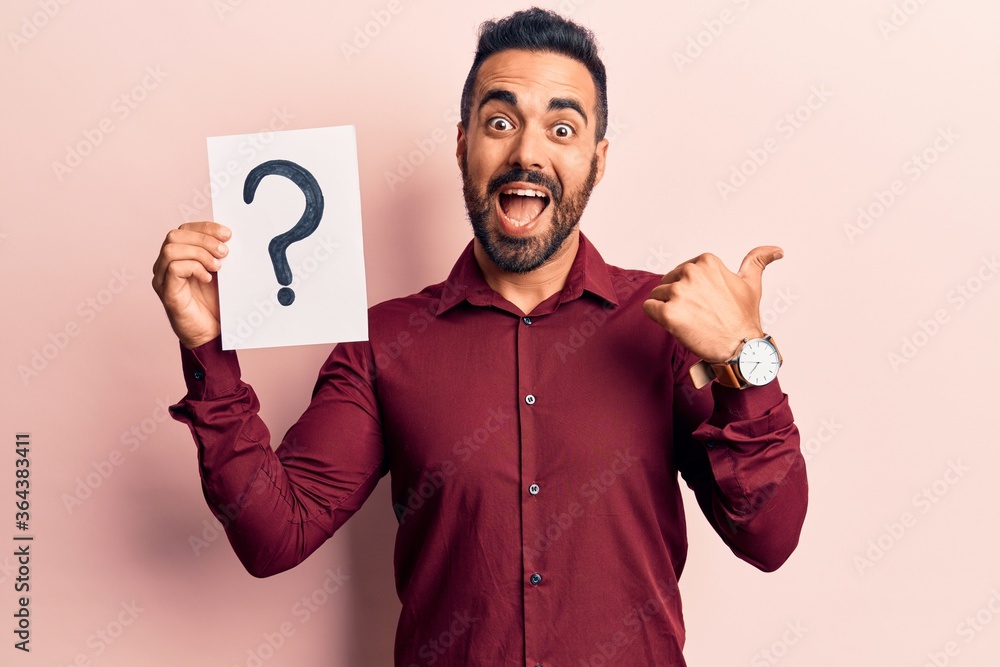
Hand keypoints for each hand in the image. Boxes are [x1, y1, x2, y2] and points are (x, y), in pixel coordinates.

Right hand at [151, 221, 230, 348]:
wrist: (211, 334)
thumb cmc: (214, 304)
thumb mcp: (219, 273)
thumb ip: (217, 254)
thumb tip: (228, 236)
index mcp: (178, 257)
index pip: (184, 229)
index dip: (205, 228)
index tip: (227, 234)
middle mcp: (164, 265)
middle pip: (174, 235)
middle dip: (203, 239)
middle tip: (224, 252)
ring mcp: (162, 279)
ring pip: (171, 249)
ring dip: (199, 253)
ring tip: (217, 267)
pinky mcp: (167, 292)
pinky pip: (173, 268)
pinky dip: (194, 268)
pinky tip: (207, 278)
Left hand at [642, 246, 782, 361]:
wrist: (740, 349)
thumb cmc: (744, 318)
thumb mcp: (751, 284)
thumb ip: (757, 261)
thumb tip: (777, 250)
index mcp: (706, 262)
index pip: (681, 271)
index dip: (690, 290)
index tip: (706, 302)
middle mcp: (691, 273)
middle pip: (667, 282)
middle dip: (678, 299)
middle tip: (698, 315)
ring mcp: (678, 292)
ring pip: (657, 296)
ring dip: (668, 309)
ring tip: (690, 322)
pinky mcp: (668, 313)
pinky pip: (648, 308)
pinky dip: (656, 317)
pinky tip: (675, 326)